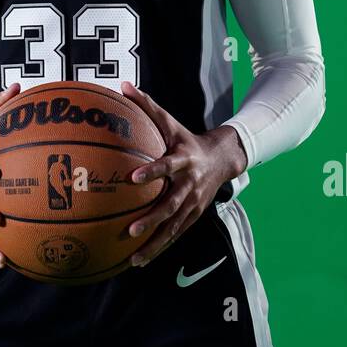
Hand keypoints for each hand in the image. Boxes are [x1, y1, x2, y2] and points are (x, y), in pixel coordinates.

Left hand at [120, 81, 246, 267]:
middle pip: (171, 205)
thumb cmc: (187, 138)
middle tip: (131, 229)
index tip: (133, 178)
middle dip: (152, 218)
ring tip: (133, 258)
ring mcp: (194, 204)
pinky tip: (138, 261)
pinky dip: (158, 248)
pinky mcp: (194, 217)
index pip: (167, 165)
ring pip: (173, 227)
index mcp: (183, 160)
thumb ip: (147, 106)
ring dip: (154, 243)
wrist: (223, 158)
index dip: (152, 171)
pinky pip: (174, 235)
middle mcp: (189, 184)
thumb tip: (123, 85)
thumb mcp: (171, 121)